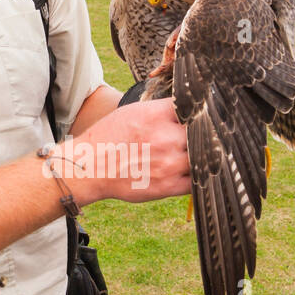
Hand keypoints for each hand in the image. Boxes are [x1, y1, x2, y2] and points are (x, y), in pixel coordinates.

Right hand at [55, 97, 190, 205]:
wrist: (90, 168)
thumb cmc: (111, 137)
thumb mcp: (135, 112)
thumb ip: (163, 111)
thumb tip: (189, 110)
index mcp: (156, 115)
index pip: (193, 107)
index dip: (200, 112)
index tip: (201, 115)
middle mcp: (165, 138)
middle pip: (203, 132)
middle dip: (203, 134)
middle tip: (202, 136)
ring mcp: (169, 163)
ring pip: (203, 157)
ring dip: (202, 156)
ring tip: (196, 155)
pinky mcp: (168, 186)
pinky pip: (196, 181)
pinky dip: (198, 176)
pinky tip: (192, 172)